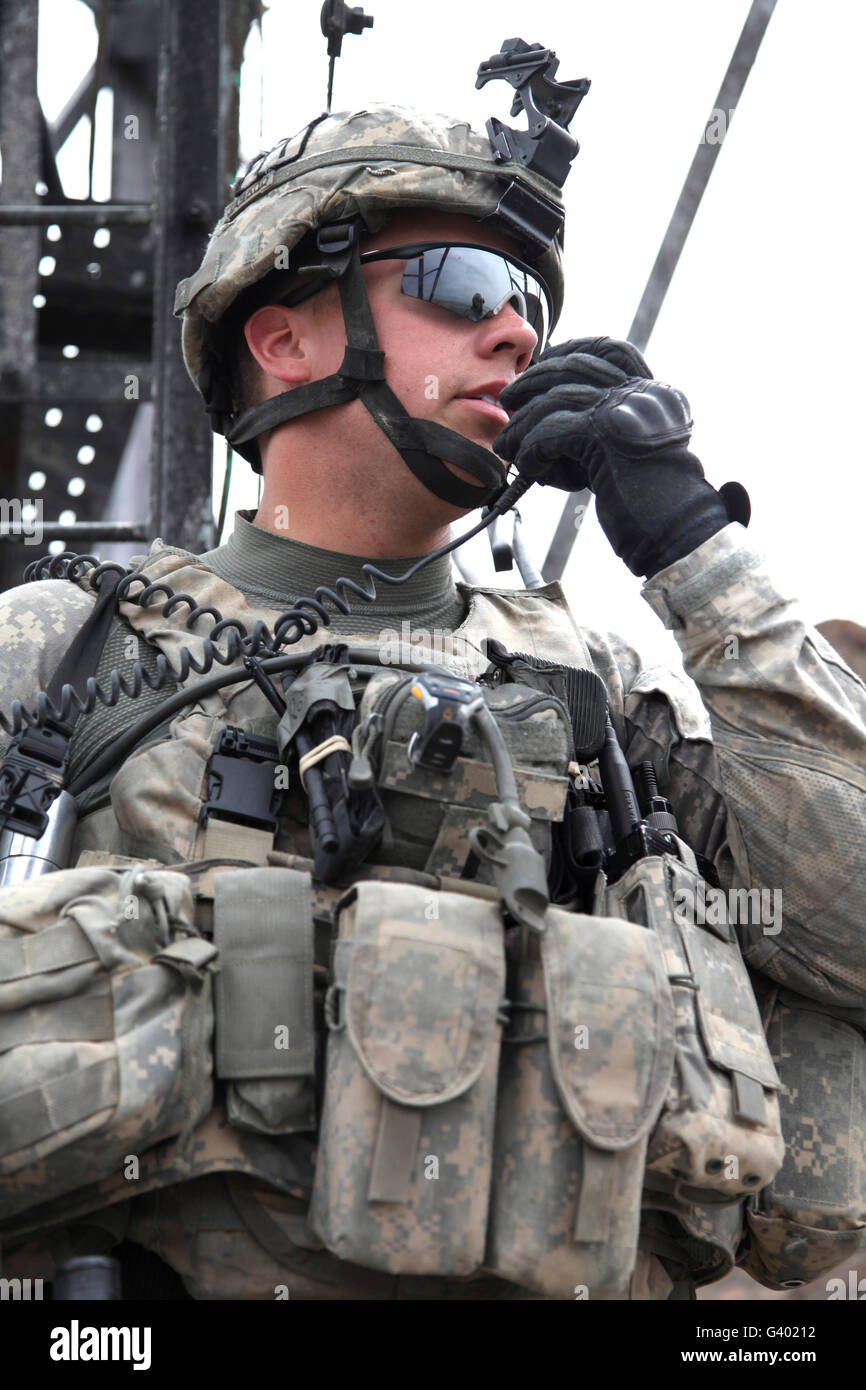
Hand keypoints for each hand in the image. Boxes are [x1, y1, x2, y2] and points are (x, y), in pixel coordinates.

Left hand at [494, 337, 746, 577]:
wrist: (679, 534)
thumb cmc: (652, 507)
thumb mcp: (629, 454)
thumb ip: (604, 428)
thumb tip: (552, 414)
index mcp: (656, 395)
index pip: (611, 350)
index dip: (573, 350)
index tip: (544, 362)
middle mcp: (644, 395)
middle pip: (576, 365)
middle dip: (534, 380)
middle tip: (509, 398)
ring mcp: (627, 410)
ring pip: (555, 399)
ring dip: (523, 424)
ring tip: (508, 446)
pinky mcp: (606, 433)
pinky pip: (550, 430)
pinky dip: (531, 449)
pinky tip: (528, 467)